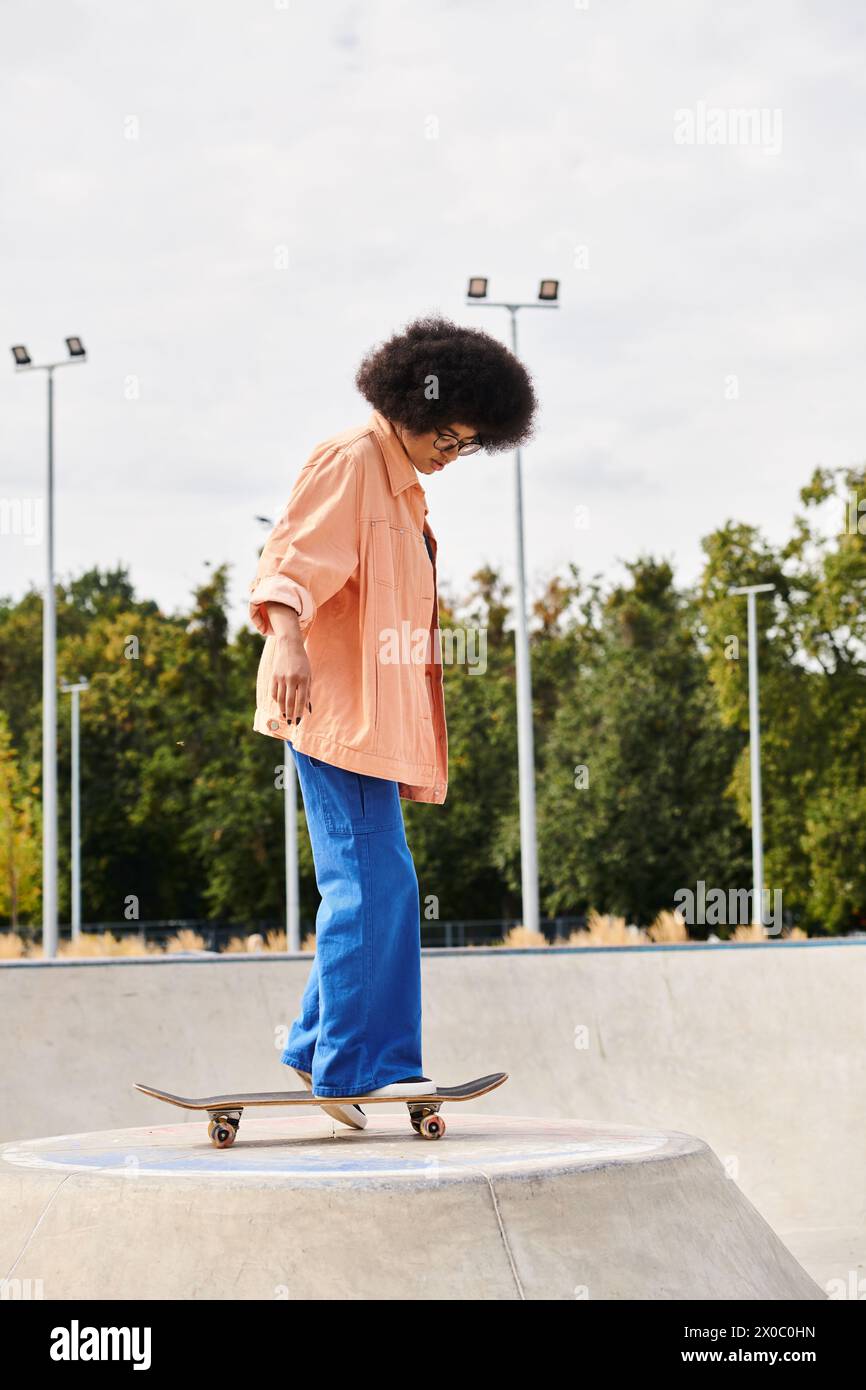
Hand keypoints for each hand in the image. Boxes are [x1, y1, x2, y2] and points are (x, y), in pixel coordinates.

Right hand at [267, 605, 311, 723]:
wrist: (289, 646)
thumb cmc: (302, 662)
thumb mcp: (309, 675)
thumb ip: (307, 691)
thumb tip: (307, 709)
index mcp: (303, 679)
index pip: (301, 700)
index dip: (300, 712)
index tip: (299, 721)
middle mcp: (292, 679)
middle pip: (290, 701)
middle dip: (290, 714)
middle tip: (291, 723)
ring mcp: (281, 677)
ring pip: (280, 699)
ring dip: (282, 710)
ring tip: (285, 717)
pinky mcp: (273, 676)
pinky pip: (274, 692)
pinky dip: (276, 700)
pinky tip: (280, 705)